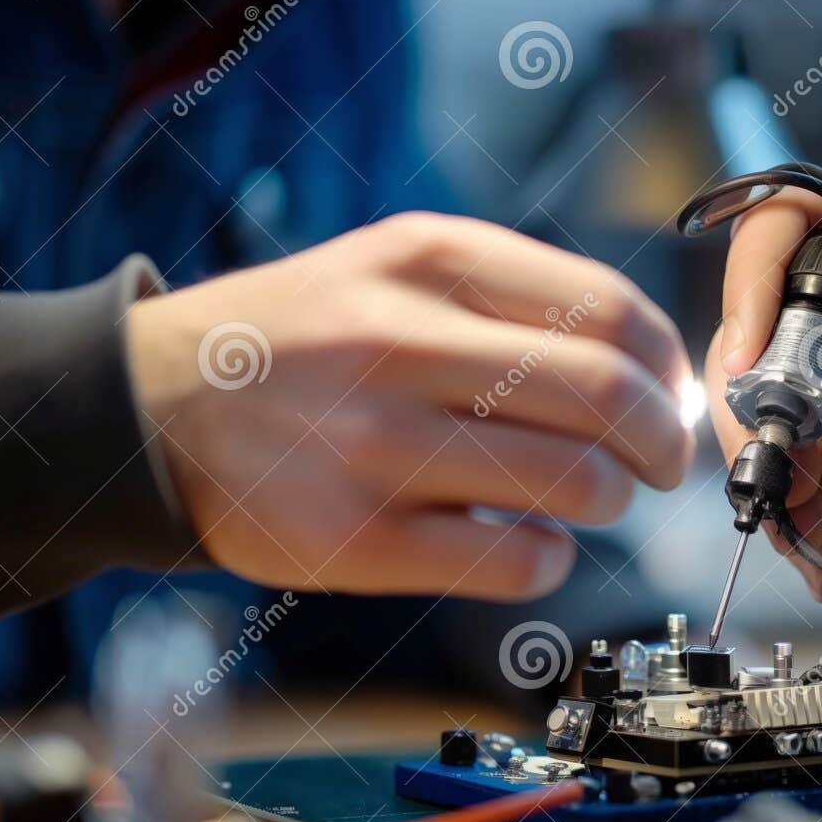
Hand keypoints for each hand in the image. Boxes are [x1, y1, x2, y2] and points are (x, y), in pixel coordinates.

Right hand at [127, 213, 692, 597]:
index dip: (670, 367)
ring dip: (606, 502)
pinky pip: (512, 562)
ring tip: (584, 499)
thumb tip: (657, 373)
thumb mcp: (396, 269)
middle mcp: (399, 341)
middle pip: (606, 397)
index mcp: (426, 259)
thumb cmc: (305, 341)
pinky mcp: (352, 539)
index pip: (611, 309)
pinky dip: (548, 560)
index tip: (673, 399)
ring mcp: (372, 444)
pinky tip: (526, 544)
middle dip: (663, 445)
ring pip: (573, 484)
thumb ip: (517, 303)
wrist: (148, 409)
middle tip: (659, 466)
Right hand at [706, 169, 821, 599]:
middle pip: (750, 344)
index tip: (752, 361)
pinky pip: (804, 490)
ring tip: (804, 532)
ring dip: (771, 484)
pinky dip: (802, 529)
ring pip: (764, 427)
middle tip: (778, 466)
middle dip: (752, 412)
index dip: (749, 292)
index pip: (776, 232)